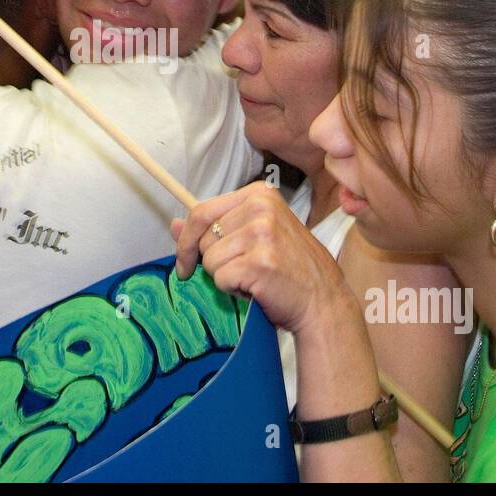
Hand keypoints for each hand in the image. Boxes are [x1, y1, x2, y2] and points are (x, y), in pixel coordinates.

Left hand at [170, 182, 350, 335]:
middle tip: (238, 272)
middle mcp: (261, 207)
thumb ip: (215, 227)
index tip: (184, 261)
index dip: (186, 240)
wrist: (322, 300)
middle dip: (211, 261)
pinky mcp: (259, 261)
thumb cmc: (289, 269)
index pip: (201, 211)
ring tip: (253, 278)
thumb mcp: (255, 237)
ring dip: (225, 276)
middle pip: (203, 237)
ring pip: (210, 260)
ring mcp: (262, 233)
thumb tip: (174, 224)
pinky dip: (233, 290)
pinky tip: (256, 288)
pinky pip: (221, 278)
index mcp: (259, 194)